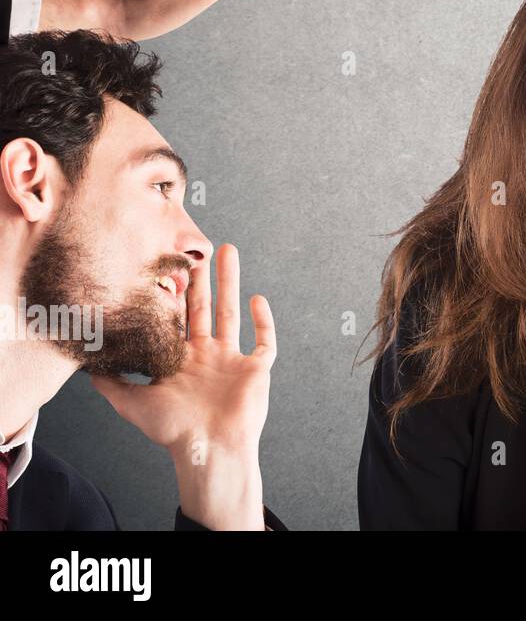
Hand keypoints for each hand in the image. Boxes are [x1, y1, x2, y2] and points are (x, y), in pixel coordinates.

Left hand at [91, 244, 276, 529]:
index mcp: (180, 361)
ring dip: (232, 283)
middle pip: (204, 308)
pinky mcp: (256, 368)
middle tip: (199, 249)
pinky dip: (264, 320)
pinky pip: (265, 339)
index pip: (176, 319)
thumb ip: (111, 380)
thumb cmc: (172, 430)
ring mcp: (232, 360)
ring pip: (232, 313)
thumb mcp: (131, 403)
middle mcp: (206, 356)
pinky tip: (257, 299)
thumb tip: (87, 361)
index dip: (173, 293)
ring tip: (229, 253)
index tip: (167, 267)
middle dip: (203, 278)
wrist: (209, 449)